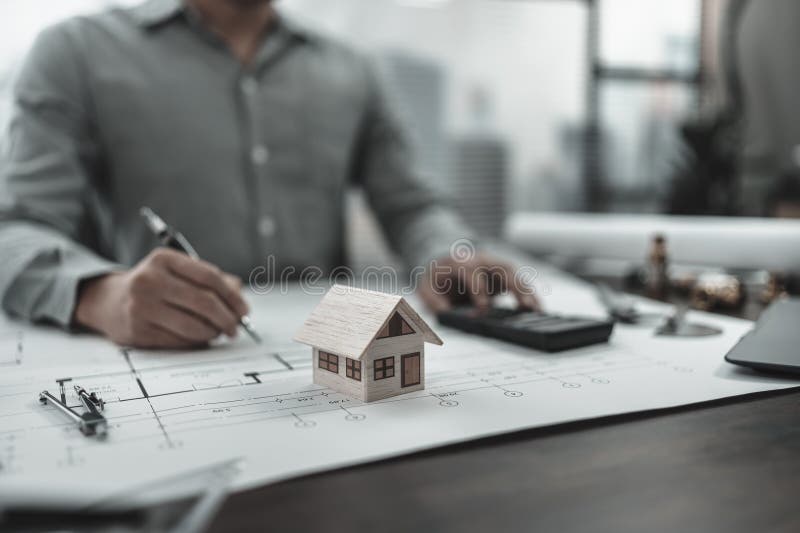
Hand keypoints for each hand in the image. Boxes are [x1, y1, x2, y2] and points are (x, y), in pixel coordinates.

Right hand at [74, 248, 249, 348]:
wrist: (108, 301)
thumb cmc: (153, 285)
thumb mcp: (176, 272)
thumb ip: (209, 279)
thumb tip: (239, 294)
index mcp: (164, 259)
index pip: (209, 277)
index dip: (232, 296)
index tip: (244, 309)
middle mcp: (150, 281)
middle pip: (204, 302)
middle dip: (227, 318)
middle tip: (236, 326)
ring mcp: (142, 307)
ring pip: (193, 326)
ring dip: (213, 332)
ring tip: (218, 331)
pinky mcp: (138, 331)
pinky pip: (179, 340)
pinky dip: (196, 341)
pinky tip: (200, 337)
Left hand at [417, 251, 539, 313]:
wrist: (443, 263)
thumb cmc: (436, 279)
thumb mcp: (425, 288)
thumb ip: (432, 300)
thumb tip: (445, 312)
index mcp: (460, 262)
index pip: (472, 272)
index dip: (478, 291)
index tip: (482, 311)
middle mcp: (481, 261)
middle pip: (502, 268)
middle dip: (515, 287)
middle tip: (525, 307)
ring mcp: (495, 266)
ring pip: (516, 274)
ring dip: (527, 291)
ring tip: (538, 311)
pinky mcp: (503, 275)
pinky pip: (520, 282)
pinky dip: (530, 294)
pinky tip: (538, 309)